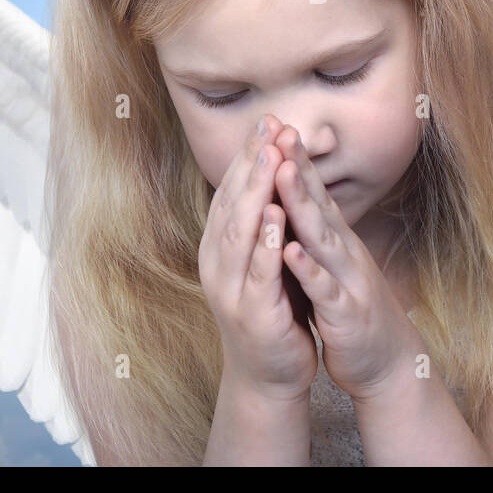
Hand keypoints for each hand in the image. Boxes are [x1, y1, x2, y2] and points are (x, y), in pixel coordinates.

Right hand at [198, 113, 318, 401]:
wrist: (270, 373)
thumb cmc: (272, 308)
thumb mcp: (262, 258)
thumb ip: (261, 220)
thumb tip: (268, 171)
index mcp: (219, 247)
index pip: (231, 191)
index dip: (247, 155)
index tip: (266, 119)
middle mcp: (217, 263)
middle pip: (232, 202)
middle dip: (251, 162)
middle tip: (267, 125)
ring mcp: (231, 289)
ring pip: (240, 232)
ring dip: (255, 192)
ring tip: (270, 157)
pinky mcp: (253, 313)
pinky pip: (258, 272)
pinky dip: (265, 242)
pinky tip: (275, 216)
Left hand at [272, 125, 420, 401]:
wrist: (385, 360)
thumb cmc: (350, 306)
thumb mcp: (331, 261)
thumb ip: (315, 228)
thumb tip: (294, 190)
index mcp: (335, 239)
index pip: (313, 191)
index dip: (295, 158)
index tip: (276, 126)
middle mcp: (344, 251)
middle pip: (318, 202)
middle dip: (298, 167)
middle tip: (280, 131)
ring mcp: (348, 279)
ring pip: (322, 238)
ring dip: (303, 206)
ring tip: (284, 174)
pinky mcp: (347, 312)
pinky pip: (326, 289)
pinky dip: (309, 269)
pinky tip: (292, 251)